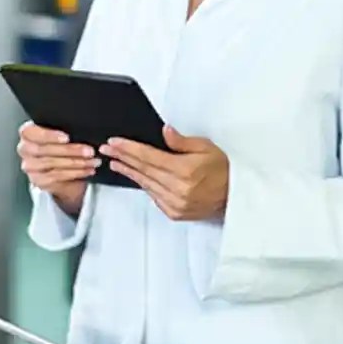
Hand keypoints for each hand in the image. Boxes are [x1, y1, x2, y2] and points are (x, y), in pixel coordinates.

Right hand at [17, 122, 101, 215]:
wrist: (57, 167)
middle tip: (89, 151)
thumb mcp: (59, 134)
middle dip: (70, 150)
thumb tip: (82, 130)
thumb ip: (63, 129)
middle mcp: (24, 149)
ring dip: (76, 163)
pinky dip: (76, 173)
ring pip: (52, 164)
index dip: (49, 135)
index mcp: (27, 133)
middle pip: (44, 149)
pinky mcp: (38, 180)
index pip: (31, 132)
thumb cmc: (59, 145)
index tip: (67, 138)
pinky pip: (57, 176)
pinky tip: (87, 170)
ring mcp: (29, 166)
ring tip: (92, 161)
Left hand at [99, 125, 228, 220]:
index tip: (114, 143)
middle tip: (106, 150)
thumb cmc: (222, 169)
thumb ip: (181, 141)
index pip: (149, 157)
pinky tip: (135, 176)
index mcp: (185, 170)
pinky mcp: (174, 213)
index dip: (129, 148)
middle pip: (143, 170)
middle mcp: (178, 188)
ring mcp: (175, 203)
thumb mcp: (205, 147)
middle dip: (123, 158)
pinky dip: (144, 185)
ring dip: (129, 172)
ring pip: (145, 184)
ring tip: (115, 162)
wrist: (235, 196)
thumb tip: (164, 130)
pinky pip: (153, 196)